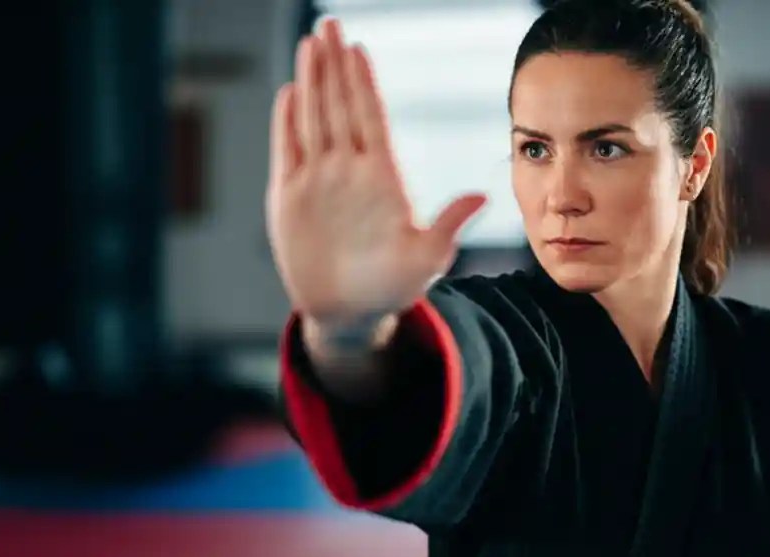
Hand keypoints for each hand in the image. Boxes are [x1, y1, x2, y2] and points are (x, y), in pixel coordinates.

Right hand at [266, 18, 486, 328]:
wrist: (350, 314)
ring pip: (313, 118)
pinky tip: (290, 92)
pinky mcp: (290, 197)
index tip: (359, 48)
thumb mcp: (427, 259)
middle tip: (330, 24)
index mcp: (384, 178)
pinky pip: (287, 150)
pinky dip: (286, 122)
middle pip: (340, 106)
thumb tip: (483, 196)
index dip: (364, 83)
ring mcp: (319, 181)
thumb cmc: (393, 288)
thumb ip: (448, 225)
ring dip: (310, 81)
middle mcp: (350, 171)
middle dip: (334, 65)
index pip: (372, 118)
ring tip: (309, 43)